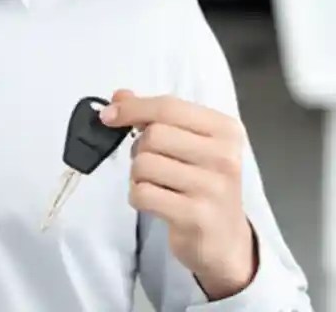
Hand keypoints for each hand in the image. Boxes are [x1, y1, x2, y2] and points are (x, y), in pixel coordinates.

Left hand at [100, 90, 257, 299]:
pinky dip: (138, 197)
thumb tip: (119, 96)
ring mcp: (213, 187)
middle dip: (139, 149)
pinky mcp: (197, 216)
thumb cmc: (202, 184)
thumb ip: (155, 115)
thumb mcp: (189, 144)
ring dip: (138, 176)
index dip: (132, 108)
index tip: (109, 114)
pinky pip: (143, 194)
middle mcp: (225, 156)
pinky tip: (157, 202)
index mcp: (226, 130)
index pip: (168, 105)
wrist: (225, 239)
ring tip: (158, 185)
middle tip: (152, 164)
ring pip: (144, 164)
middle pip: (153, 134)